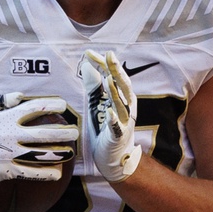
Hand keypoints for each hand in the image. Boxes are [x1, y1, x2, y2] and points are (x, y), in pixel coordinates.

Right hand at [0, 92, 78, 187]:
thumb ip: (2, 101)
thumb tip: (20, 96)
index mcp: (5, 118)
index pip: (34, 108)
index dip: (51, 106)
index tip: (64, 106)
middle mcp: (9, 135)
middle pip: (43, 133)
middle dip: (62, 132)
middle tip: (76, 132)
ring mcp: (8, 153)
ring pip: (40, 153)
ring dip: (59, 153)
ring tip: (71, 152)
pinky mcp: (5, 170)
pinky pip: (29, 173)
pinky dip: (44, 174)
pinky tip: (57, 174)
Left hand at [78, 51, 141, 181]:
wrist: (115, 159)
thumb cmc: (106, 130)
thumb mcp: (97, 105)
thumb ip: (93, 87)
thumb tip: (86, 65)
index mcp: (121, 98)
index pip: (113, 76)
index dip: (102, 65)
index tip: (89, 53)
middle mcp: (126, 108)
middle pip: (123, 86)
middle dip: (117, 71)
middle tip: (109, 55)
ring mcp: (124, 123)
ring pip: (122, 105)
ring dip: (115, 93)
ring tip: (109, 79)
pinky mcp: (118, 137)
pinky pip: (117, 128)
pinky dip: (114, 120)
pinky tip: (109, 112)